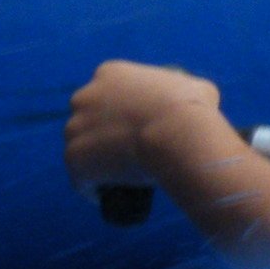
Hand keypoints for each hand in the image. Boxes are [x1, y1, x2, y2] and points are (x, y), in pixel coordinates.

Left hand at [65, 61, 227, 193]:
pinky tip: (105, 195)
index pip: (106, 93)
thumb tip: (192, 98)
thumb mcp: (196, 87)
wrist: (177, 134)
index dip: (118, 111)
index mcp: (109, 73)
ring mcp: (75, 127)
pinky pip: (79, 178)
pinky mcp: (73, 158)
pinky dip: (90, 187)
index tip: (135, 128)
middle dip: (99, 133)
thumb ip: (185, 88)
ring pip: (80, 147)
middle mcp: (84, 96)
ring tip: (116, 178)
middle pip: (86, 118)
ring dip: (93, 161)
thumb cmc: (191, 109)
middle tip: (127, 152)